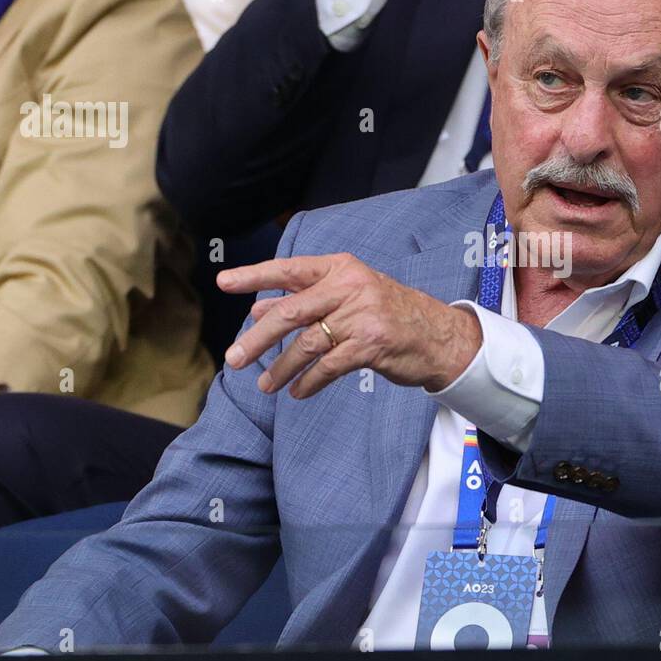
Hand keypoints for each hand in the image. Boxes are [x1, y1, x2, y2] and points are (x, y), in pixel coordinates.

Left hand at [218, 253, 483, 398]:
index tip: (224, 282)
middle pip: (290, 312)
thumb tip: (257, 310)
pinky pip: (328, 366)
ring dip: (281, 369)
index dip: (254, 275)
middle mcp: (349, 287)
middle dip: (257, 339)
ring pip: (306, 344)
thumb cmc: (387, 314)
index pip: (289, 270)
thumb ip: (305, 300)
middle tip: (234, 359)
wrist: (437, 335)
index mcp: (341, 268)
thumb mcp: (348, 297)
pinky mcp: (370, 344)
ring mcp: (361, 315)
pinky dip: (309, 382)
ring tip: (266, 385)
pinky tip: (298, 392)